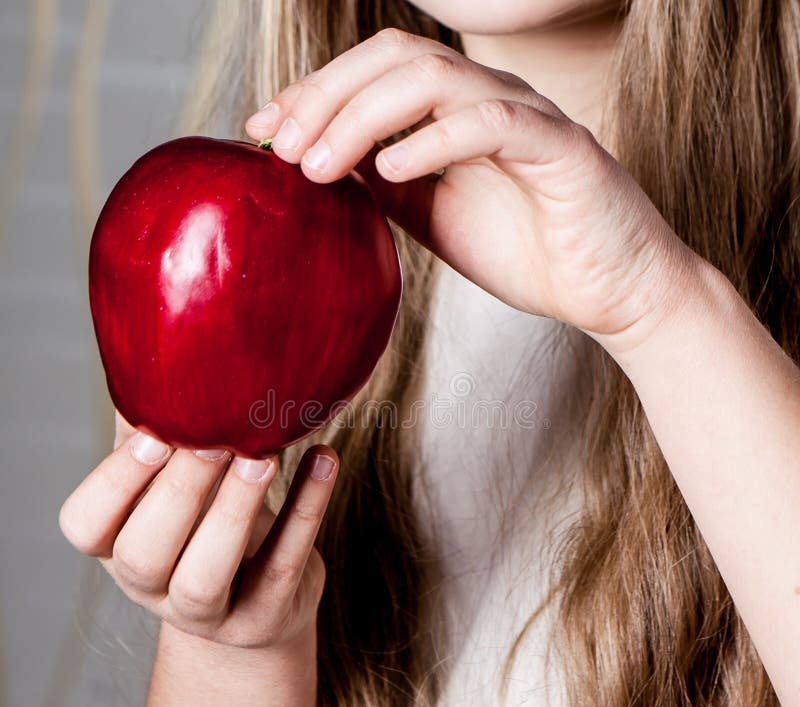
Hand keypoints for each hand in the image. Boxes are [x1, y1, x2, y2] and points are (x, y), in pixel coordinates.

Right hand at [59, 411, 337, 649]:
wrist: (255, 601)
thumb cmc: (206, 522)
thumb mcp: (171, 483)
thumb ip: (156, 430)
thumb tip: (156, 348)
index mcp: (116, 547)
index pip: (86, 525)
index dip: (116, 480)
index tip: (157, 434)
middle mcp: (151, 589)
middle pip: (144, 554)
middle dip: (180, 492)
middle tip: (216, 439)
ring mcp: (207, 615)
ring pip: (206, 574)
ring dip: (235, 507)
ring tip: (264, 454)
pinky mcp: (264, 617)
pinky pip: (283, 566)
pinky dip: (305, 510)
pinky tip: (323, 459)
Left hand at [246, 27, 701, 354]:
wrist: (605, 290)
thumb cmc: (526, 252)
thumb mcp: (433, 218)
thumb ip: (387, 186)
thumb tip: (324, 169)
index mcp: (455, 112)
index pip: (373, 73)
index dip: (313, 95)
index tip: (262, 132)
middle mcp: (487, 98)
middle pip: (393, 58)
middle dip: (325, 98)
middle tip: (281, 148)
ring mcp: (526, 115)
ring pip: (432, 80)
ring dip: (362, 116)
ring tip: (318, 166)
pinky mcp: (560, 147)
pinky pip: (490, 123)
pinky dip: (433, 141)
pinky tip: (389, 169)